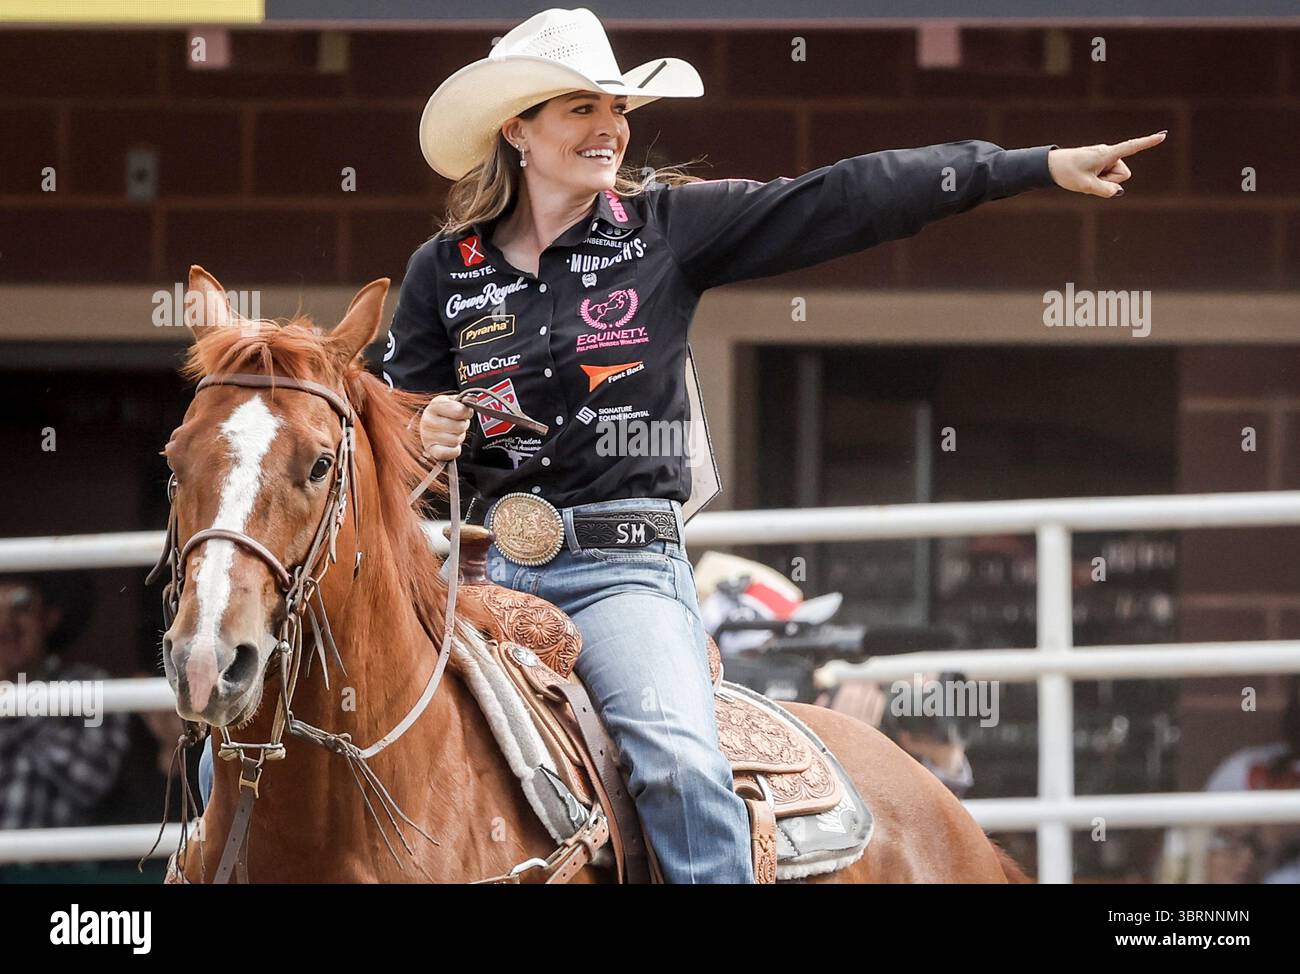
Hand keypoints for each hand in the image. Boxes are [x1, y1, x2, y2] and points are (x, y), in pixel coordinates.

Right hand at [419, 395, 472, 461]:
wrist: (431, 427)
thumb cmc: (444, 414)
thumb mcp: (453, 402)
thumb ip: (464, 400)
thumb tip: (473, 399)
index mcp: (435, 405)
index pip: (459, 411)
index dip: (467, 413)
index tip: (465, 413)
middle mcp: (428, 420)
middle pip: (459, 427)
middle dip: (463, 426)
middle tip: (457, 424)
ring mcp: (427, 436)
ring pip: (456, 440)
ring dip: (459, 438)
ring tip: (453, 433)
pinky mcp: (431, 450)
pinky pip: (450, 452)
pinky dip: (455, 450)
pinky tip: (451, 444)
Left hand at [1046, 131, 1166, 197]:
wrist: (1051, 166)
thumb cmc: (1067, 173)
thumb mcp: (1086, 186)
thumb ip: (1105, 191)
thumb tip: (1117, 192)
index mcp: (1106, 154)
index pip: (1131, 147)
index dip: (1148, 143)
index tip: (1163, 135)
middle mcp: (1108, 153)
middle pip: (1123, 175)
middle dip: (1110, 181)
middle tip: (1090, 179)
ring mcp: (1104, 158)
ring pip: (1114, 177)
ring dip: (1102, 181)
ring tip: (1085, 177)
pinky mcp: (1100, 162)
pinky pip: (1106, 176)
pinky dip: (1098, 180)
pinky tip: (1085, 176)